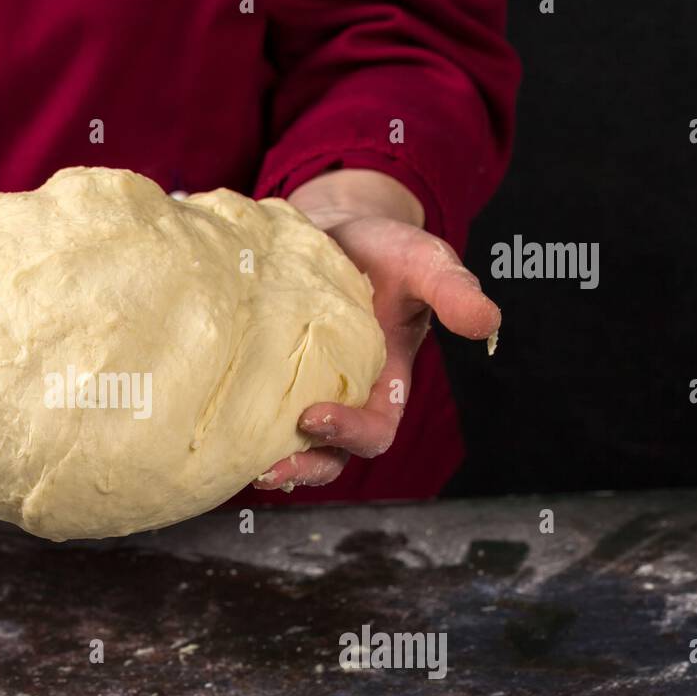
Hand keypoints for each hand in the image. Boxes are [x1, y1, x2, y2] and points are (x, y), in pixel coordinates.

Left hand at [254, 169, 500, 490]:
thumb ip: (453, 291)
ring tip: (235, 464)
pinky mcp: (264, 377)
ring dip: (265, 461)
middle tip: (266, 468)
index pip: (374, 431)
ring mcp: (300, 392)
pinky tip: (208, 425)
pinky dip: (236, 428)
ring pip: (288, 448)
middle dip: (301, 468)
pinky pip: (252, 416)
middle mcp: (343, 399)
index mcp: (384, 387)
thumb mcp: (423, 262)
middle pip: (328, 456)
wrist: (336, 228)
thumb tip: (488, 323)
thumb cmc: (385, 251)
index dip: (350, 434)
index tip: (315, 417)